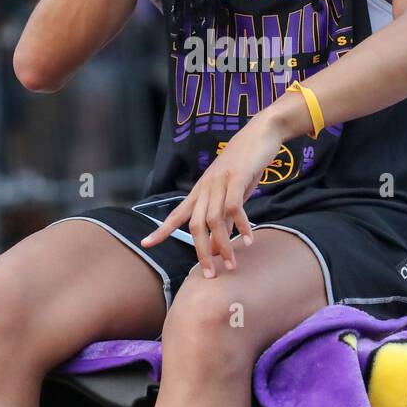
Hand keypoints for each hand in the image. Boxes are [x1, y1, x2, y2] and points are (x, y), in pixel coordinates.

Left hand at [140, 117, 284, 276]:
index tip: (146, 244)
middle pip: (195, 224)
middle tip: (208, 275)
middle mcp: (206, 187)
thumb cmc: (246, 164)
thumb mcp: (233, 192)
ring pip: (214, 219)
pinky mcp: (238, 177)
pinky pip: (235, 206)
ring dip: (223, 244)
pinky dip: (242, 225)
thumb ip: (225, 217)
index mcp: (201, 191)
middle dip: (200, 251)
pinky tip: (248, 239)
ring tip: (231, 264)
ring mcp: (221, 182)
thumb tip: (220, 242)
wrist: (261, 132)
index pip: (177, 213)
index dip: (162, 230)